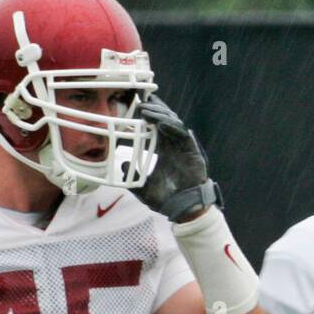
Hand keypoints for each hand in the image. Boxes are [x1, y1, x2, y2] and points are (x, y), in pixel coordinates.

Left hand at [135, 94, 214, 221]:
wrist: (182, 211)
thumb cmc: (166, 199)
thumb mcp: (142, 187)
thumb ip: (132, 177)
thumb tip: (122, 166)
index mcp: (164, 150)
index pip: (157, 126)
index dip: (150, 114)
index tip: (137, 104)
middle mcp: (174, 146)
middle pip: (166, 120)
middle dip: (154, 109)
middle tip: (140, 102)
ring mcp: (184, 148)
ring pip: (174, 123)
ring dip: (160, 115)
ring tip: (146, 111)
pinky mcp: (192, 152)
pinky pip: (183, 135)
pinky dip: (172, 127)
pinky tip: (160, 123)